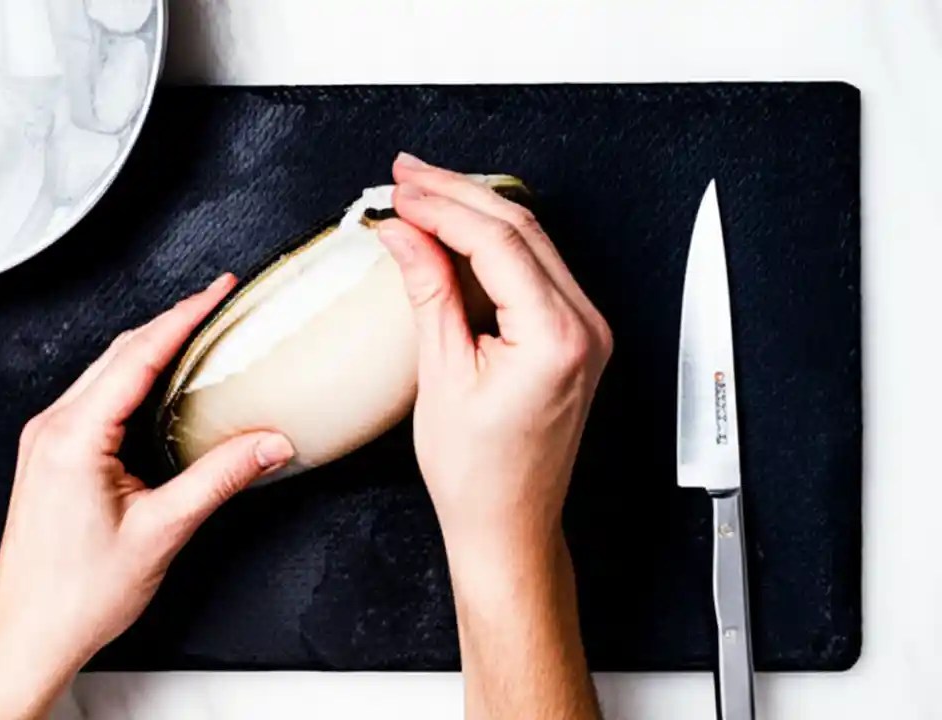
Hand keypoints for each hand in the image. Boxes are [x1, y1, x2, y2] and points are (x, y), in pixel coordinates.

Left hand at [0, 275, 294, 719]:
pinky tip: (157, 384)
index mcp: (74, 437)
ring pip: (104, 372)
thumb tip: (266, 445)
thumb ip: (219, 478)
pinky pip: (94, 398)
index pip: (138, 355)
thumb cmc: (76, 595)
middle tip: (214, 302)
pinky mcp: (49, 456)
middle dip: (170, 321)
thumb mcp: (162, 531)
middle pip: (119, 353)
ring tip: (194, 333)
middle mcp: (52, 429)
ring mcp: (45, 441)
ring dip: (150, 347)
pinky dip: (131, 378)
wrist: (29, 634)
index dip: (183, 317)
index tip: (215, 292)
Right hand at [377, 154, 608, 719]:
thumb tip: (404, 235)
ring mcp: (586, 329)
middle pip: (522, 228)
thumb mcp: (441, 375)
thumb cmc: (479, 476)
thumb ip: (428, 292)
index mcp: (557, 337)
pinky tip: (454, 232)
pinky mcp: (575, 336)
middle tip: (406, 175)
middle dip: (458, 194)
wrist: (509, 524)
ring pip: (531, 241)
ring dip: (475, 211)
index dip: (443, 206)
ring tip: (422, 192)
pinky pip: (535, 268)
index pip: (498, 241)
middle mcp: (585, 326)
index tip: (401, 192)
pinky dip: (492, 244)